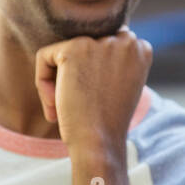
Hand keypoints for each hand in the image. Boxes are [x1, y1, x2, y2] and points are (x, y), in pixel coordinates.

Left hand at [33, 28, 151, 152]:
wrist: (99, 144)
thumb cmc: (107, 123)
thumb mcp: (122, 86)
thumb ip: (113, 62)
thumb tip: (88, 51)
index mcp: (142, 49)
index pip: (105, 45)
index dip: (93, 72)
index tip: (93, 99)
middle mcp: (126, 41)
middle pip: (84, 46)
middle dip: (76, 73)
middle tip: (77, 104)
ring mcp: (101, 42)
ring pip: (64, 53)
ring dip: (58, 80)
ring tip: (61, 108)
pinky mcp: (74, 48)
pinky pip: (44, 57)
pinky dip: (42, 82)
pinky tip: (53, 106)